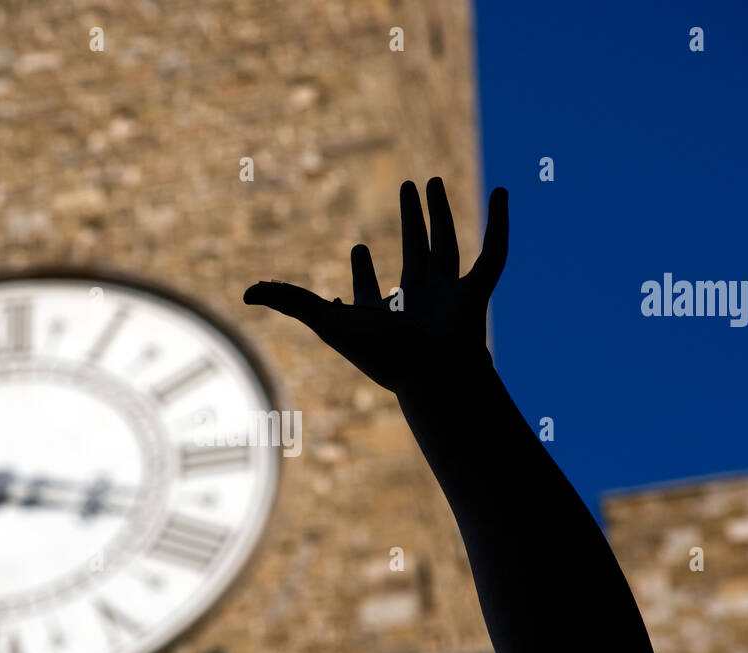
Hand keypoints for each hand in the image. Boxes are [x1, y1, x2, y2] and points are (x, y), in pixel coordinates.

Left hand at [244, 179, 507, 392]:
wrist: (435, 375)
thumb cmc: (383, 356)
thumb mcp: (329, 322)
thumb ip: (290, 302)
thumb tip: (246, 290)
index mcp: (381, 314)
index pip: (369, 290)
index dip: (362, 271)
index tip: (359, 249)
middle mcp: (416, 302)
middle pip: (414, 253)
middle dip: (411, 222)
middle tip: (407, 187)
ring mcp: (447, 296)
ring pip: (446, 245)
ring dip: (440, 213)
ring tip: (431, 181)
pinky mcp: (476, 293)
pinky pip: (493, 253)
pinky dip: (500, 225)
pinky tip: (501, 195)